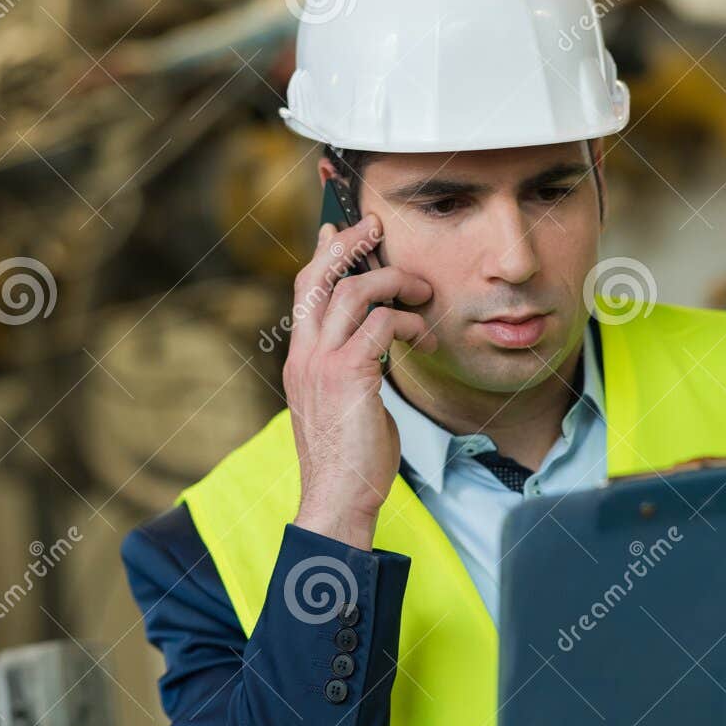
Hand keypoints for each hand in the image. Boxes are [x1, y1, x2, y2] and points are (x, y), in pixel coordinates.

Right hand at [284, 214, 434, 549]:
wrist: (338, 500)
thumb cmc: (349, 462)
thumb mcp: (344, 407)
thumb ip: (351, 373)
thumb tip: (375, 352)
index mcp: (301, 361)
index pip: (305, 293)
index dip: (322, 256)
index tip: (339, 231)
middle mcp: (305, 356)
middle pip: (319, 277)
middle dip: (350, 244)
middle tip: (375, 225)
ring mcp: (323, 364)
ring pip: (354, 292)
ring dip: (394, 282)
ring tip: (422, 293)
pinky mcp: (349, 376)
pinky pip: (382, 325)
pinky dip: (408, 323)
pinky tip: (424, 340)